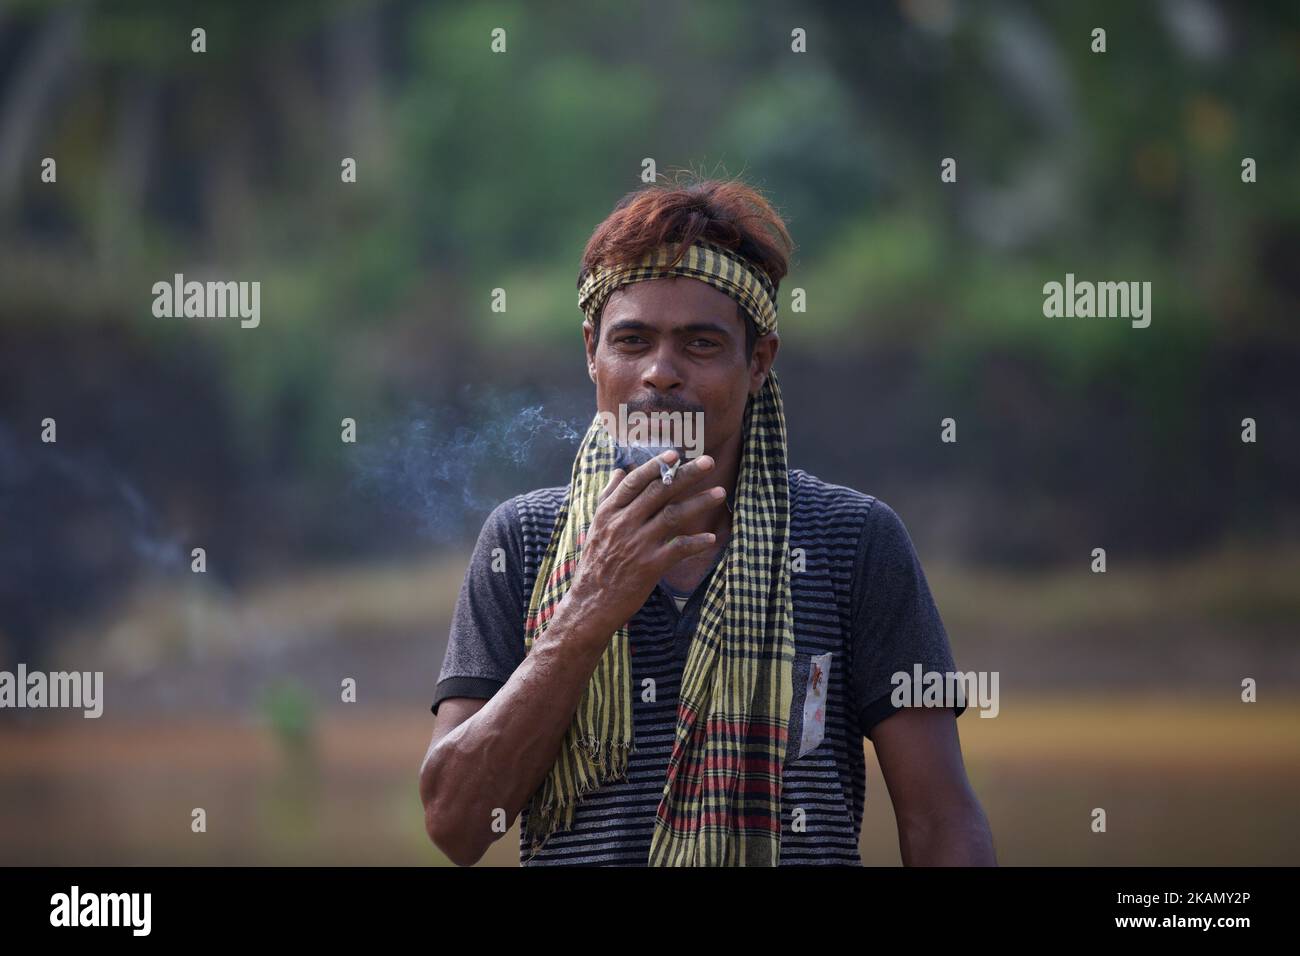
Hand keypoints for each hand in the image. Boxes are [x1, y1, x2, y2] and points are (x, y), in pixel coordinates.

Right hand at [563, 449, 725, 639]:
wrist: (592, 602)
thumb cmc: (596, 562)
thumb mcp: (596, 525)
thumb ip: (609, 496)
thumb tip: (621, 470)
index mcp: (610, 512)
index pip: (635, 482)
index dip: (656, 465)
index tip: (675, 453)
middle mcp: (623, 524)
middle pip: (659, 492)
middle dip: (685, 475)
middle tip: (708, 462)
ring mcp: (637, 544)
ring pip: (673, 516)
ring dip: (699, 503)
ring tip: (720, 493)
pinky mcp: (650, 566)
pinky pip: (678, 549)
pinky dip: (696, 542)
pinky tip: (711, 538)